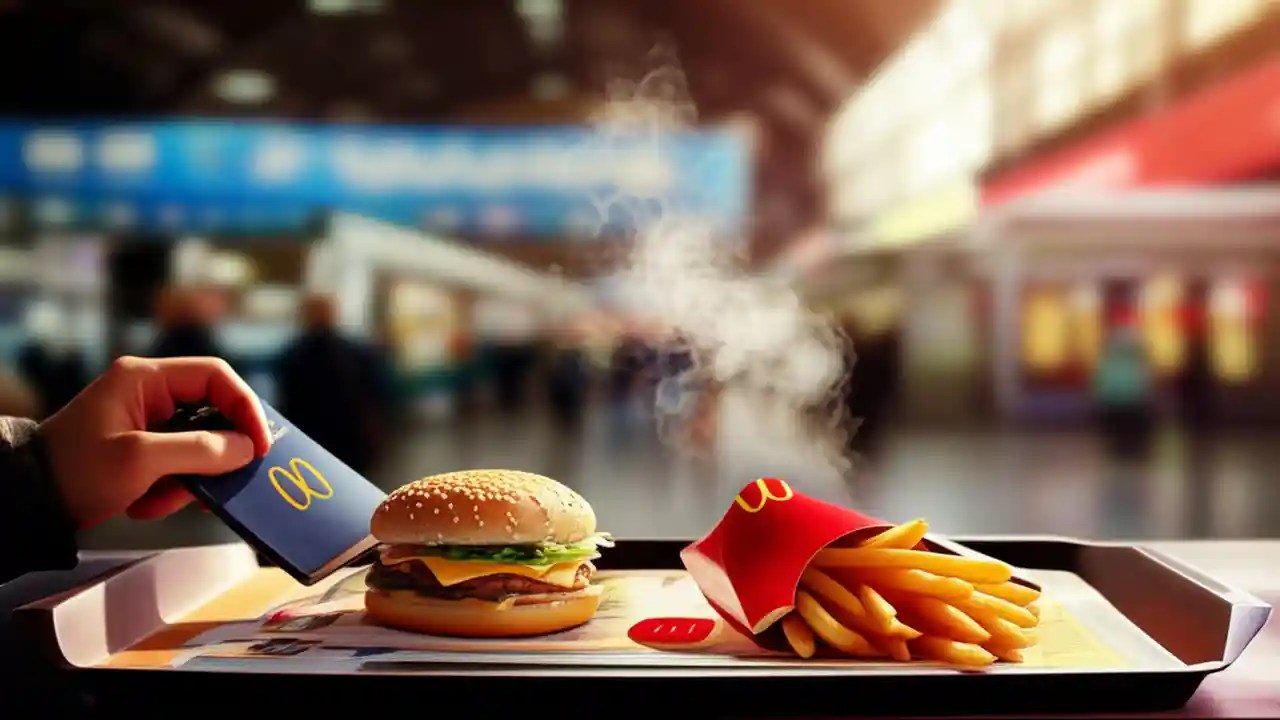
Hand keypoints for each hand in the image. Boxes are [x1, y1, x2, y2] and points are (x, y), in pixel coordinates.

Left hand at [38, 356, 271, 527]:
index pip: (216, 377)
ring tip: (161, 499)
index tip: (260, 444)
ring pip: (199, 444)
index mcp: (145, 379)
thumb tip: (246, 449)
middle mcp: (149, 394)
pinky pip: (180, 463)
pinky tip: (146, 503)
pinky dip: (172, 488)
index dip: (246, 407)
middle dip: (216, 453)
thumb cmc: (76, 472)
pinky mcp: (143, 449)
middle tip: (225, 480)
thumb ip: (199, 450)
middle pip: (212, 413)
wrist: (30, 502)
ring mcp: (146, 422)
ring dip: (190, 478)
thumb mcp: (140, 460)